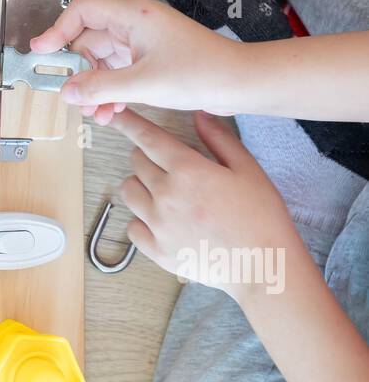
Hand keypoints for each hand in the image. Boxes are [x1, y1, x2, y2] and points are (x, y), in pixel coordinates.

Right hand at [31, 0, 243, 124]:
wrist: (239, 82)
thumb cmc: (201, 72)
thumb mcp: (142, 84)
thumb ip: (100, 87)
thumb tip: (68, 91)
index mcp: (133, 15)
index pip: (82, 12)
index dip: (58, 30)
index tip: (42, 51)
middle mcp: (136, 24)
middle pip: (90, 40)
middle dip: (80, 71)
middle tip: (73, 96)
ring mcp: (145, 42)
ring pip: (105, 60)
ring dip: (96, 86)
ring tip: (96, 112)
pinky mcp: (153, 59)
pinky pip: (121, 72)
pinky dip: (113, 90)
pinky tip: (112, 112)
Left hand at [113, 110, 308, 297]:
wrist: (264, 267)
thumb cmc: (261, 216)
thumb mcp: (248, 169)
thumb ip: (219, 139)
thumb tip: (199, 115)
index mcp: (188, 171)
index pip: (148, 138)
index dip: (129, 122)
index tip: (116, 114)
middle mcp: (166, 195)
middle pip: (136, 162)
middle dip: (148, 156)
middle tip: (171, 166)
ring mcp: (158, 225)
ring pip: (129, 192)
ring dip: (141, 186)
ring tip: (166, 193)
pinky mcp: (157, 251)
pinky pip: (133, 227)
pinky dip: (142, 220)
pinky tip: (163, 221)